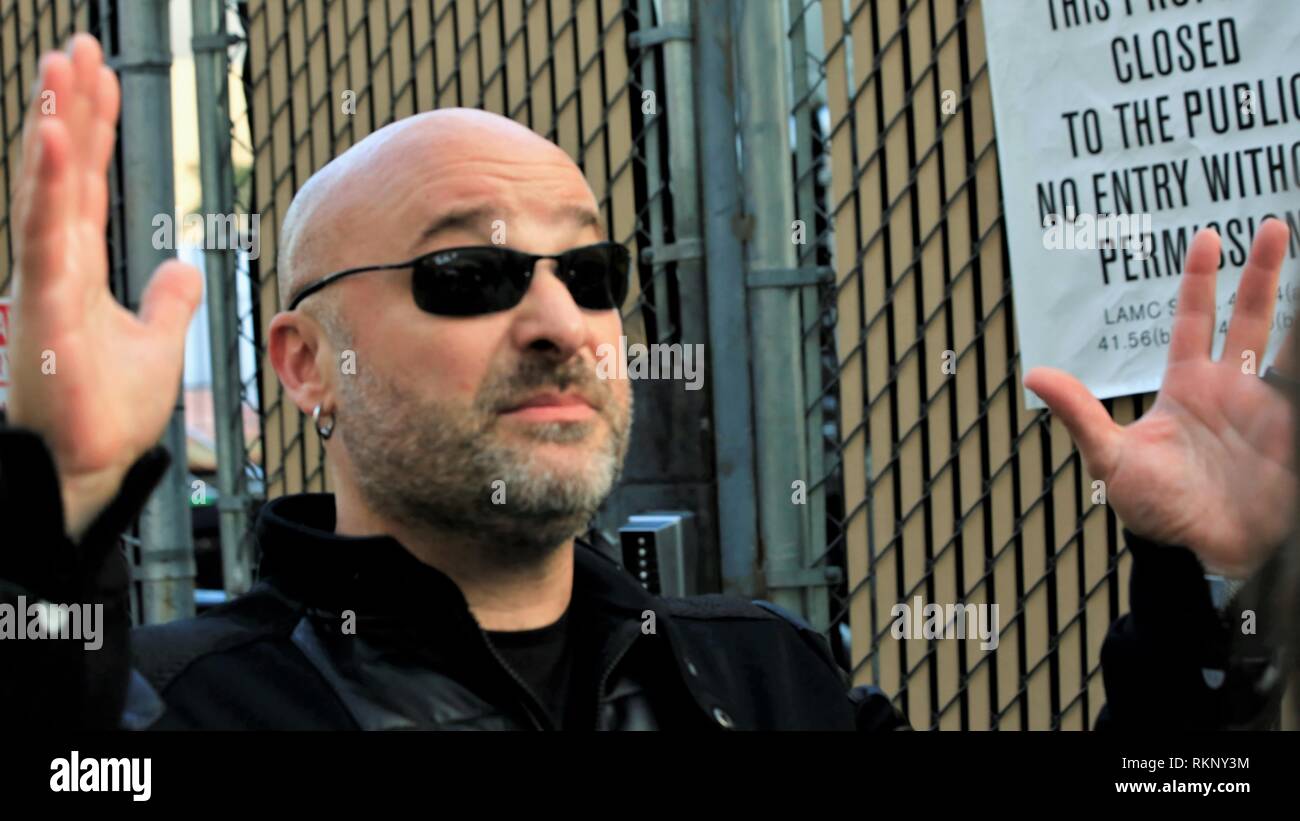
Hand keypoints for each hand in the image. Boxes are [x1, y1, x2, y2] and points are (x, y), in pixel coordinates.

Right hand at [7, 35, 201, 541]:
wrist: (92, 465)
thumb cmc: (108, 410)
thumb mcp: (154, 342)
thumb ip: (166, 301)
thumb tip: (182, 266)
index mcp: (78, 266)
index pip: (86, 182)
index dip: (92, 128)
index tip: (97, 74)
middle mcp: (56, 265)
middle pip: (65, 172)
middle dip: (71, 108)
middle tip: (77, 45)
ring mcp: (46, 284)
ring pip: (50, 191)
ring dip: (56, 127)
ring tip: (63, 69)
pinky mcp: (45, 310)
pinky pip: (47, 238)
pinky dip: (49, 188)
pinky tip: (53, 141)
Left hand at [1025, 219, 1295, 578]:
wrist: (1198, 558)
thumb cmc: (1153, 512)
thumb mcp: (1112, 460)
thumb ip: (1081, 415)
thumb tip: (1034, 373)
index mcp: (1188, 388)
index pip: (1195, 320)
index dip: (1201, 280)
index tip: (1207, 237)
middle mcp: (1232, 390)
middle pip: (1251, 317)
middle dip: (1263, 271)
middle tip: (1273, 225)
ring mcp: (1268, 412)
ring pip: (1291, 346)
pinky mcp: (1294, 436)